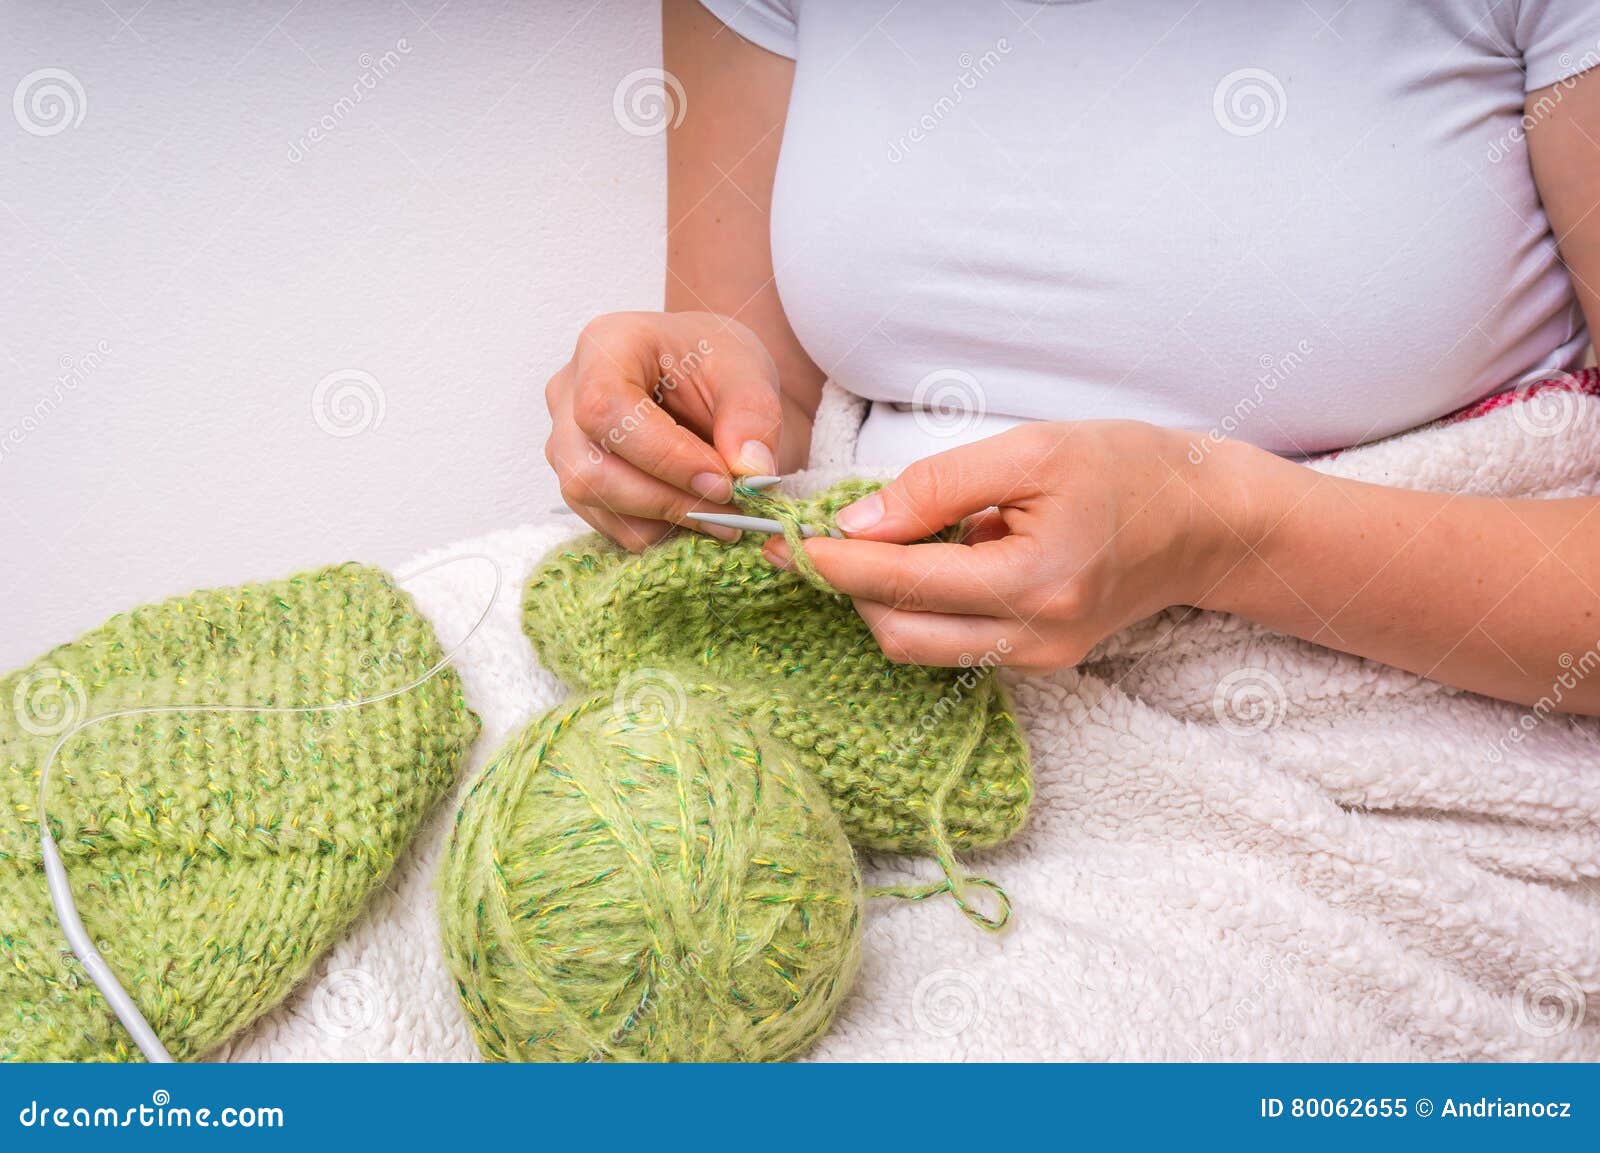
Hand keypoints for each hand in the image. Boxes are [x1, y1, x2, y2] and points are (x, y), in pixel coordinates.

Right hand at [545, 311, 785, 549]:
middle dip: (665, 500)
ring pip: (592, 503)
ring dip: (662, 520)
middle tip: (732, 510)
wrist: (704, 377)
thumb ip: (754, 415)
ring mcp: (565, 441)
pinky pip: (606, 523)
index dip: (663, 456)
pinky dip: (656, 530)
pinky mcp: (578, 479)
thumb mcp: (749, 371)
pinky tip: (696, 512)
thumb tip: (751, 470)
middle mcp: (568, 394)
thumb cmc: (715, 362)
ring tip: (723, 515)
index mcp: (605, 346)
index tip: (722, 481)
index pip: (606, 408)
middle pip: (588, 469)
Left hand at [763, 421, 1253, 671]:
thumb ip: (937, 486)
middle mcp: (1034, 638)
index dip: (830, 563)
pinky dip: (925, 605)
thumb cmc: (1128, 469)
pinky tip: (938, 558)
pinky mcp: (1040, 663)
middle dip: (849, 589)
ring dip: (884, 600)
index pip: (899, 583)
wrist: (1206, 522)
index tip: (781, 542)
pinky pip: (953, 643)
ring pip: (919, 647)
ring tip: (888, 540)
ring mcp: (1038, 660)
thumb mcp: (1031, 450)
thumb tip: (856, 524)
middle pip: (897, 633)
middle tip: (824, 537)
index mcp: (1034, 581)